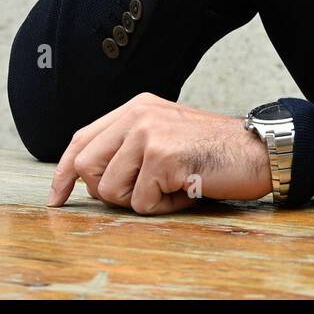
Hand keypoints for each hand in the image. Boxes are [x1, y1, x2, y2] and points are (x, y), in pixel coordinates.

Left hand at [47, 93, 271, 213]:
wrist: (257, 151)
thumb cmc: (213, 151)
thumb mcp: (165, 135)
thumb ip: (129, 145)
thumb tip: (87, 176)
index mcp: (136, 107)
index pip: (81, 139)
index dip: (62, 173)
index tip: (57, 198)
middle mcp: (137, 114)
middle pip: (85, 168)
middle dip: (108, 192)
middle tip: (146, 190)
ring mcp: (149, 133)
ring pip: (109, 190)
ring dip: (141, 200)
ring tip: (172, 186)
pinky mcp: (162, 156)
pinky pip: (141, 203)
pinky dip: (164, 207)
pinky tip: (186, 189)